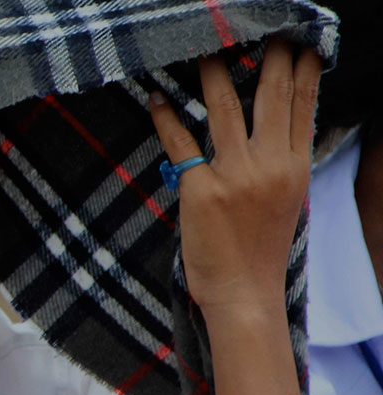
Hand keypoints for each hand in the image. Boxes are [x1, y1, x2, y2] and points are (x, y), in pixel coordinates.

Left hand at [148, 39, 320, 316]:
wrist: (245, 294)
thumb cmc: (260, 252)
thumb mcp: (286, 202)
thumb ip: (281, 165)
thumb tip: (277, 135)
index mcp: (295, 168)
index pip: (303, 107)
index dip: (302, 71)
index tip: (299, 44)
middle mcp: (270, 165)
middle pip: (272, 96)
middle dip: (268, 58)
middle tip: (260, 31)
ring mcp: (235, 176)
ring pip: (224, 108)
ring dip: (213, 74)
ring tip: (204, 51)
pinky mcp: (201, 189)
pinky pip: (180, 143)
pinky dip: (167, 117)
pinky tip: (157, 98)